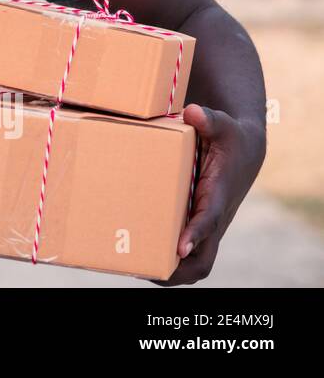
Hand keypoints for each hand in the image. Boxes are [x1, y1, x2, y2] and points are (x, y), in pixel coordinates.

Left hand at [154, 103, 265, 285]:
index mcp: (219, 194)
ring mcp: (207, 224)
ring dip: (173, 271)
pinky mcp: (198, 224)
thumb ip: (209, 119)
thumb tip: (193, 111)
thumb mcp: (222, 124)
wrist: (245, 149)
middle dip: (180, 269)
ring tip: (139, 270)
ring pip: (197, 261)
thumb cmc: (229, 137)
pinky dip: (171, 261)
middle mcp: (215, 216)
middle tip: (149, 272)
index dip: (195, 234)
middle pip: (204, 257)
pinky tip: (142, 256)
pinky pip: (189, 252)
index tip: (179, 248)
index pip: (209, 219)